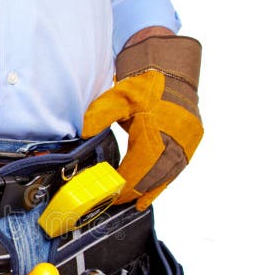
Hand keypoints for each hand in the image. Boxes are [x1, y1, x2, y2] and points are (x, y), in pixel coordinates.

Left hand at [82, 36, 202, 209]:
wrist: (171, 70)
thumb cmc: (144, 85)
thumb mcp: (118, 96)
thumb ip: (100, 115)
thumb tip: (84, 132)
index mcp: (156, 130)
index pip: (139, 167)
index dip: (126, 183)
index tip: (113, 194)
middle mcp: (175, 140)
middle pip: (154, 176)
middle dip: (136, 191)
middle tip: (119, 202)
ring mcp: (186, 142)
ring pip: (167, 175)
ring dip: (151, 190)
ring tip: (135, 203)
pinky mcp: (191, 142)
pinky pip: (177, 169)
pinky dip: (163, 182)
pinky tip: (152, 194)